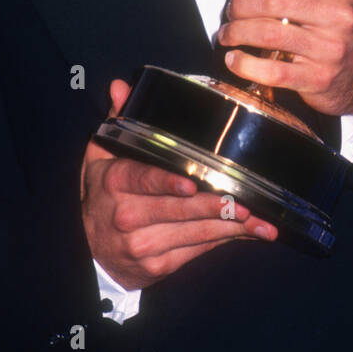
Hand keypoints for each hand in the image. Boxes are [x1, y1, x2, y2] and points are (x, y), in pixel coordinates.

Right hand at [80, 79, 278, 288]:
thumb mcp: (102, 155)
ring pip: (195, 233)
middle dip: (217, 207)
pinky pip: (198, 250)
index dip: (168, 184)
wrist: (91, 253)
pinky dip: (225, 241)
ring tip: (261, 222)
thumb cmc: (104, 194)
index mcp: (114, 182)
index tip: (192, 184)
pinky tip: (247, 233)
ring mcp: (143, 244)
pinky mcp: (159, 265)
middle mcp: (126, 216)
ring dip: (232, 227)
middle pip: (179, 210)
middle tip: (249, 203)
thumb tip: (122, 86)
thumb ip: (117, 120)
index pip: (143, 180)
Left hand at [217, 0, 352, 118]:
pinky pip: (273, 71)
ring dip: (237, 33)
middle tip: (232, 11)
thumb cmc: (335, 23)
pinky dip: (246, 65)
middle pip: (275, 1)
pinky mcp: (318, 77)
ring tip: (229, 34)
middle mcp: (339, 14)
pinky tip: (236, 59)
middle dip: (241, 5)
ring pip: (269, 34)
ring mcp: (330, 48)